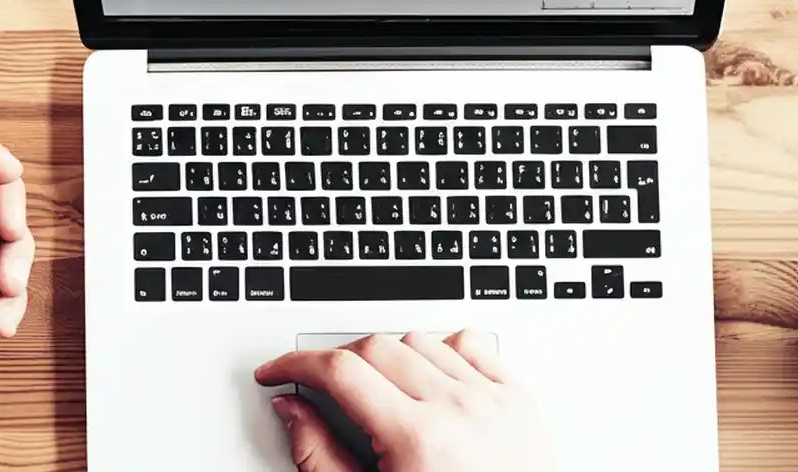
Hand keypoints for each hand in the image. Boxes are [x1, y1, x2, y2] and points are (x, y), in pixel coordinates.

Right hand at [255, 330, 549, 471]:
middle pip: (375, 348)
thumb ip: (320, 456)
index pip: (340, 372)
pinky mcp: (516, 398)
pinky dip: (442, 352)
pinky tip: (429, 378)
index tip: (280, 371)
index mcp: (417, 439)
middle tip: (323, 387)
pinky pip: (470, 345)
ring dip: (388, 357)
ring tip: (379, 392)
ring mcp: (491, 400)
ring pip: (419, 341)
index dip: (297, 364)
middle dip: (338, 362)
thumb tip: (294, 411)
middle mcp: (458, 410)